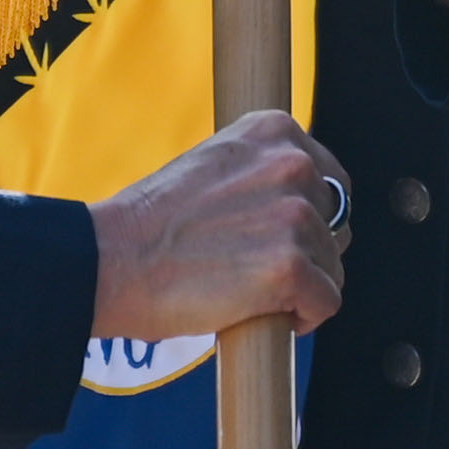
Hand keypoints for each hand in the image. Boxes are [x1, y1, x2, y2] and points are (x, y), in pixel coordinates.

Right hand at [89, 110, 349, 340]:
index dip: (309, 218)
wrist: (112, 259)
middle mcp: (292, 164)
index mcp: (274, 130)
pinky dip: (303, 318)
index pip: (329, 179)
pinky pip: (326, 302)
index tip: (275, 239)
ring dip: (301, 289)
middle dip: (308, 253)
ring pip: (332, 268)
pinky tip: (263, 314)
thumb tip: (304, 206)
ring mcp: (294, 215)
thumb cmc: (153, 224)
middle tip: (257, 270)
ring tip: (249, 292)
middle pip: (336, 224)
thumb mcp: (215, 166)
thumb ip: (262, 173)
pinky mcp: (291, 266)